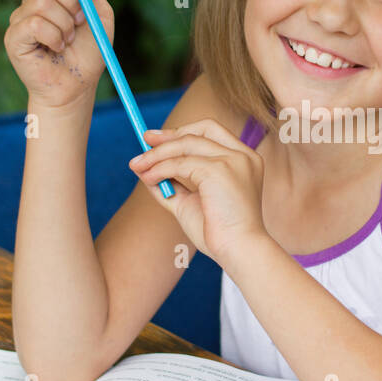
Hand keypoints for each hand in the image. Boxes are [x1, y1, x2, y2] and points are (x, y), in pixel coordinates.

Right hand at [4, 0, 114, 109]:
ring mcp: (21, 18)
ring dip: (65, 24)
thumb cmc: (89, 51)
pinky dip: (54, 37)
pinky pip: (35, 24)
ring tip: (68, 40)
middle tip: (79, 21)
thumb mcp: (97, 13)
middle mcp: (33, 1)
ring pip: (43, 2)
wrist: (78, 86)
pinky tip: (56, 48)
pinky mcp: (14, 37)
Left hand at [128, 119, 269, 266]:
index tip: (157, 139)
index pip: (212, 132)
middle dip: (170, 133)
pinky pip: (180, 163)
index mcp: (243, 160)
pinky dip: (160, 169)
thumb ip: (173, 185)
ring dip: (157, 154)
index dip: (183, 131)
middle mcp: (243, 155)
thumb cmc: (219, 233)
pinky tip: (149, 179)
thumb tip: (145, 169)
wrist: (239, 252)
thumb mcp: (191, 202)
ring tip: (138, 166)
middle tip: (143, 140)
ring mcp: (233, 160)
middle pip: (201, 129)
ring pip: (187, 143)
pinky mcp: (220, 170)